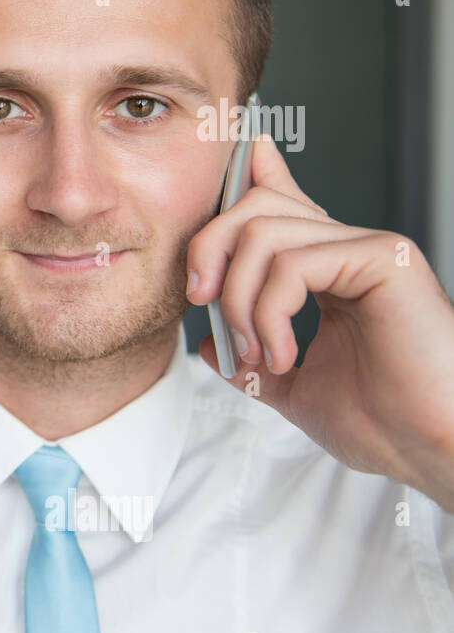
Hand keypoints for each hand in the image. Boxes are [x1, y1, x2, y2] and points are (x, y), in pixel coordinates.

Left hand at [186, 134, 453, 511]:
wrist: (429, 450)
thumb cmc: (381, 425)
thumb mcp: (291, 387)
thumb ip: (250, 359)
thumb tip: (208, 345)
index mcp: (333, 270)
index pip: (281, 205)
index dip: (247, 182)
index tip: (220, 184)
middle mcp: (351, 250)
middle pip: (257, 206)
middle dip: (209, 250)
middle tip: (202, 304)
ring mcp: (371, 249)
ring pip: (264, 232)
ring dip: (239, 299)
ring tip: (255, 354)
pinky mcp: (385, 260)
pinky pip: (294, 262)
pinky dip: (268, 312)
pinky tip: (283, 355)